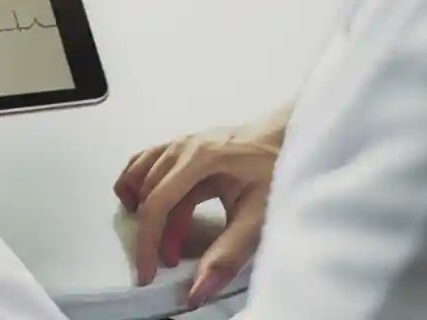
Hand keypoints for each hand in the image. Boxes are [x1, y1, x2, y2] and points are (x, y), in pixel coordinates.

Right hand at [113, 103, 290, 308]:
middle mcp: (182, 146)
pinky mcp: (182, 144)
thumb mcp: (258, 217)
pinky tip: (145, 203)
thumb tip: (197, 291)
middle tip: (163, 264)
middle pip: (147, 193)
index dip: (148, 242)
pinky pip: (145, 161)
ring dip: (140, 207)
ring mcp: (179, 142)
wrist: (288, 137)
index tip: (148, 274)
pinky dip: (138, 183)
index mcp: (199, 159)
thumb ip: (227, 254)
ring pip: (140, 174)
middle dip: (150, 234)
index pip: (158, 204)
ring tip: (152, 235)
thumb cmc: (276, 172)